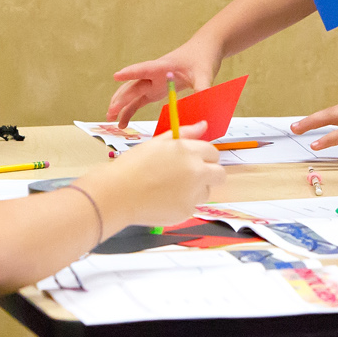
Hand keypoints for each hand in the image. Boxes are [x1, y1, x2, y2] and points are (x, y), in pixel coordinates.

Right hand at [101, 123, 226, 226]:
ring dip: (196, 190)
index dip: (204, 158)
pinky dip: (182, 205)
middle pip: (219, 174)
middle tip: (190, 177)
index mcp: (189, 151)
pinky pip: (193, 207)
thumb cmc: (134, 166)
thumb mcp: (158, 143)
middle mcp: (196, 171)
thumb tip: (203, 125)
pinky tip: (164, 200)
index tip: (195, 162)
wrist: (118, 193)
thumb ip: (185, 133)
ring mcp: (193, 193)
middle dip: (209, 175)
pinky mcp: (187, 211)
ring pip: (207, 192)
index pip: (213, 152)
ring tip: (170, 189)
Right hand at [109, 39, 221, 127]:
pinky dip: (130, 111)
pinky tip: (123, 122)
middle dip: (121, 98)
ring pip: (132, 94)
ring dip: (121, 105)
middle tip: (111, 111)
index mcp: (164, 66)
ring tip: (110, 119)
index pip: (145, 69)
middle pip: (134, 85)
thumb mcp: (205, 74)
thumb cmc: (201, 59)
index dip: (131, 72)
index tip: (116, 76)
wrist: (202, 51)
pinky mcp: (155, 90)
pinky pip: (138, 101)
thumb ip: (202, 88)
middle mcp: (154, 74)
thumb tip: (203, 101)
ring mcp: (153, 82)